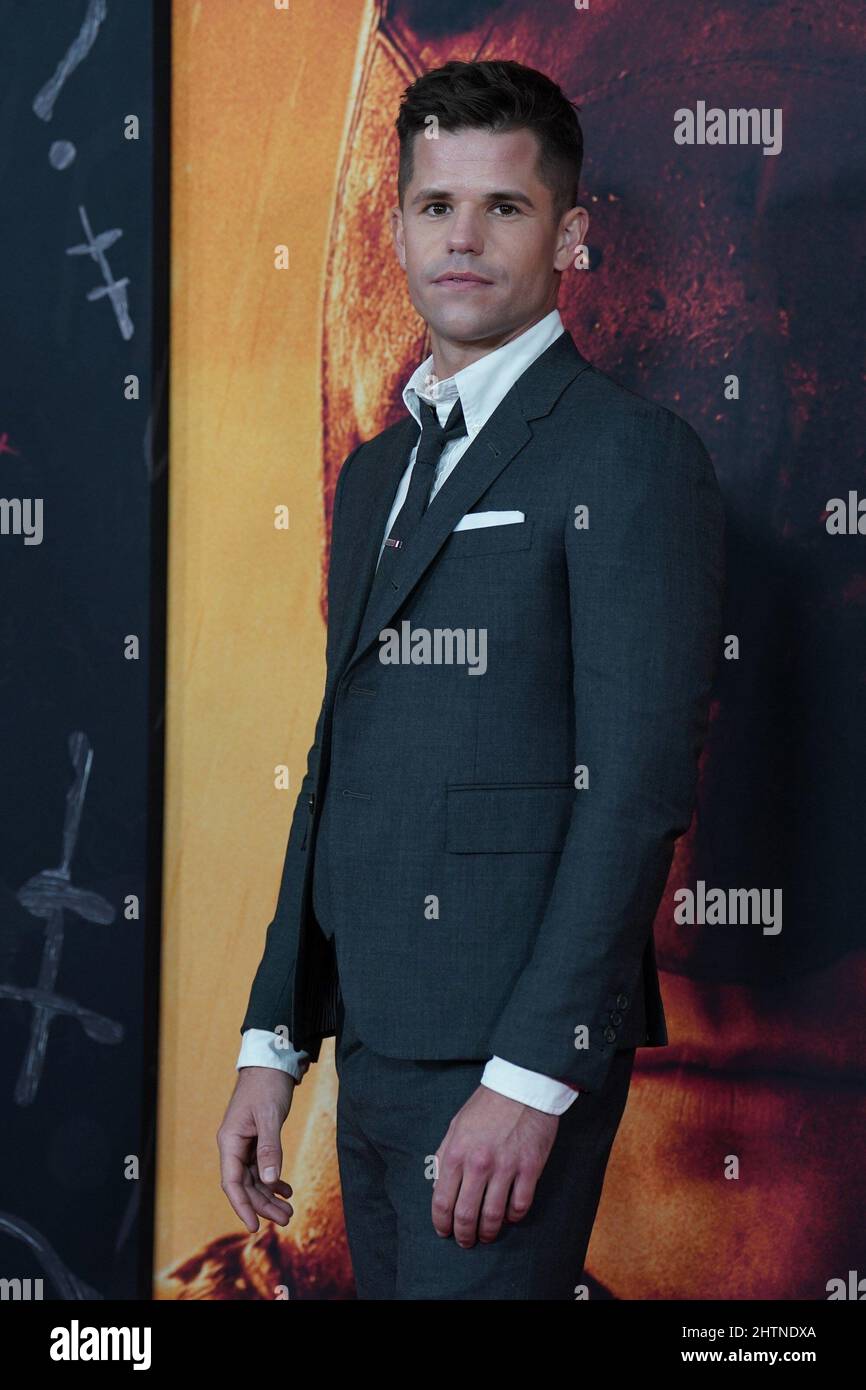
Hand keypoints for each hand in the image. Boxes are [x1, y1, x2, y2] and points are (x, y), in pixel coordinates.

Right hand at [217, 1066, 296, 1232]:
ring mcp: (244, 1143)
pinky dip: (273, 1179)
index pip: (232, 1182)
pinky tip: (286, 1189)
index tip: (254, 1227)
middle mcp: (233, 1145)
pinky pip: (261, 1167)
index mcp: (230, 1141)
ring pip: (255, 1178)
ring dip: (270, 1195)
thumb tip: (269, 1181)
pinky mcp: (256, 1139)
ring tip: (289, 1210)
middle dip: (263, 1204)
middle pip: (245, 1185)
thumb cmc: (267, 1085)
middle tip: (286, 1219)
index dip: (242, 1206)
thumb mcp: (269, 1116)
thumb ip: (269, 1148)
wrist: (271, 1062)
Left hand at [431, 1084, 558, 1246]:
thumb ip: (445, 1155)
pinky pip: (520, 1206)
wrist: (522, 1085)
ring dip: (488, 1232)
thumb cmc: (487, 1106)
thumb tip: (438, 1186)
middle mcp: (479, 1163)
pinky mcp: (530, 1168)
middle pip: (466, 1215)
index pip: (442, 1201)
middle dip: (463, 1235)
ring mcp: (506, 1167)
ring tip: (486, 1235)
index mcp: (456, 1152)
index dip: (441, 1223)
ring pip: (493, 1217)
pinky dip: (513, 1217)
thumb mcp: (456, 1125)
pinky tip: (509, 1215)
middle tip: (465, 1241)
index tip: (443, 1231)